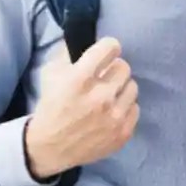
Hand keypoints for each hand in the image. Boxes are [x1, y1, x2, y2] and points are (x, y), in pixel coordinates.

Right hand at [24, 37, 138, 180]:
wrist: (51, 147)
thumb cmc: (51, 107)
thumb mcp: (50, 74)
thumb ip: (68, 53)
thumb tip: (85, 38)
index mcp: (79, 79)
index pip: (110, 48)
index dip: (108, 47)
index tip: (106, 52)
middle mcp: (100, 97)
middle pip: (124, 67)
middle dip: (113, 68)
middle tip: (105, 76)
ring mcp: (113, 117)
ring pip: (132, 87)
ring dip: (120, 88)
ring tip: (109, 94)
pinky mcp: (122, 133)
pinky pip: (135, 108)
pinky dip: (124, 107)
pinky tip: (112, 111)